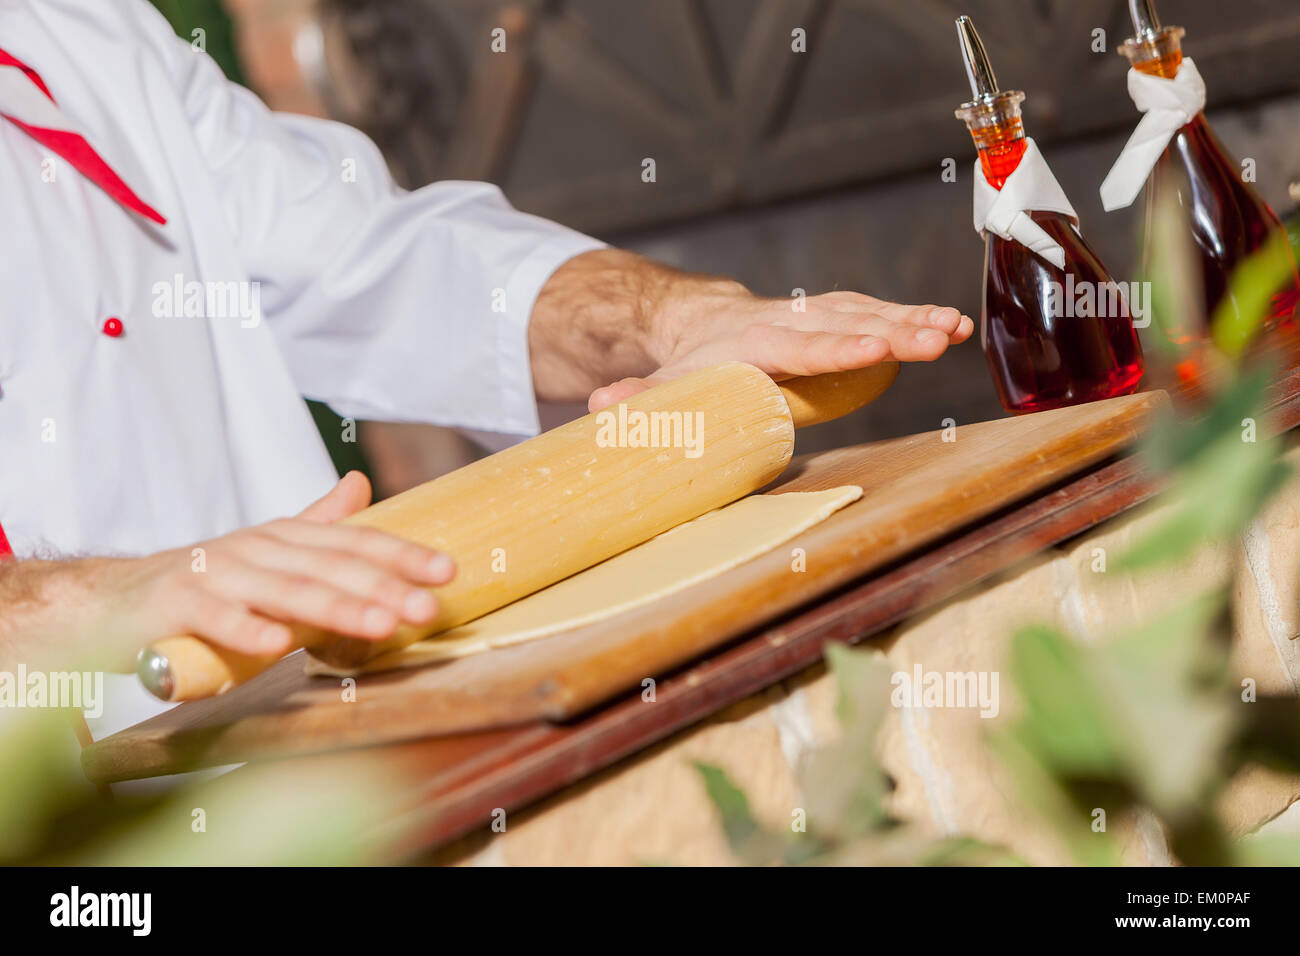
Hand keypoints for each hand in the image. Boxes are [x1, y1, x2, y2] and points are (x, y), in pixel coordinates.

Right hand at [2, 472, 454, 671]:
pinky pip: (216, 620)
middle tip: (427, 608)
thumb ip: (319, 525)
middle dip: (383, 587)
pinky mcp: (175, 607)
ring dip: (335, 608)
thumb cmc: (209, 579)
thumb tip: (362, 484)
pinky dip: (246, 630)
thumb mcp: (270, 549)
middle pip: (329, 568)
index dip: (401, 555)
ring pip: (285, 591)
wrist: (115, 598)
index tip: (446, 572)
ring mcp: (216, 574)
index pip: (354, 544)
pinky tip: (278, 645)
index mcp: (285, 537)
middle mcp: (256, 549)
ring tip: (380, 625)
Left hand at [589, 280, 972, 410]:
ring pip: (872, 312)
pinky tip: (953, 326)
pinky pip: (880, 314)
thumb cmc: (696, 360)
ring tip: (957, 330)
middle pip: (849, 323)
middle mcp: (795, 321)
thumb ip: (641, 396)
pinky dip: (915, 318)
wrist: (708, 321)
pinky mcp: (839, 316)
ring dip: (915, 321)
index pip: (803, 345)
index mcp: (759, 342)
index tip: (872, 348)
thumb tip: (599, 410)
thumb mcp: (668, 380)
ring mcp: (820, 315)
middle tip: (938, 338)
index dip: (837, 348)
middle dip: (895, 330)